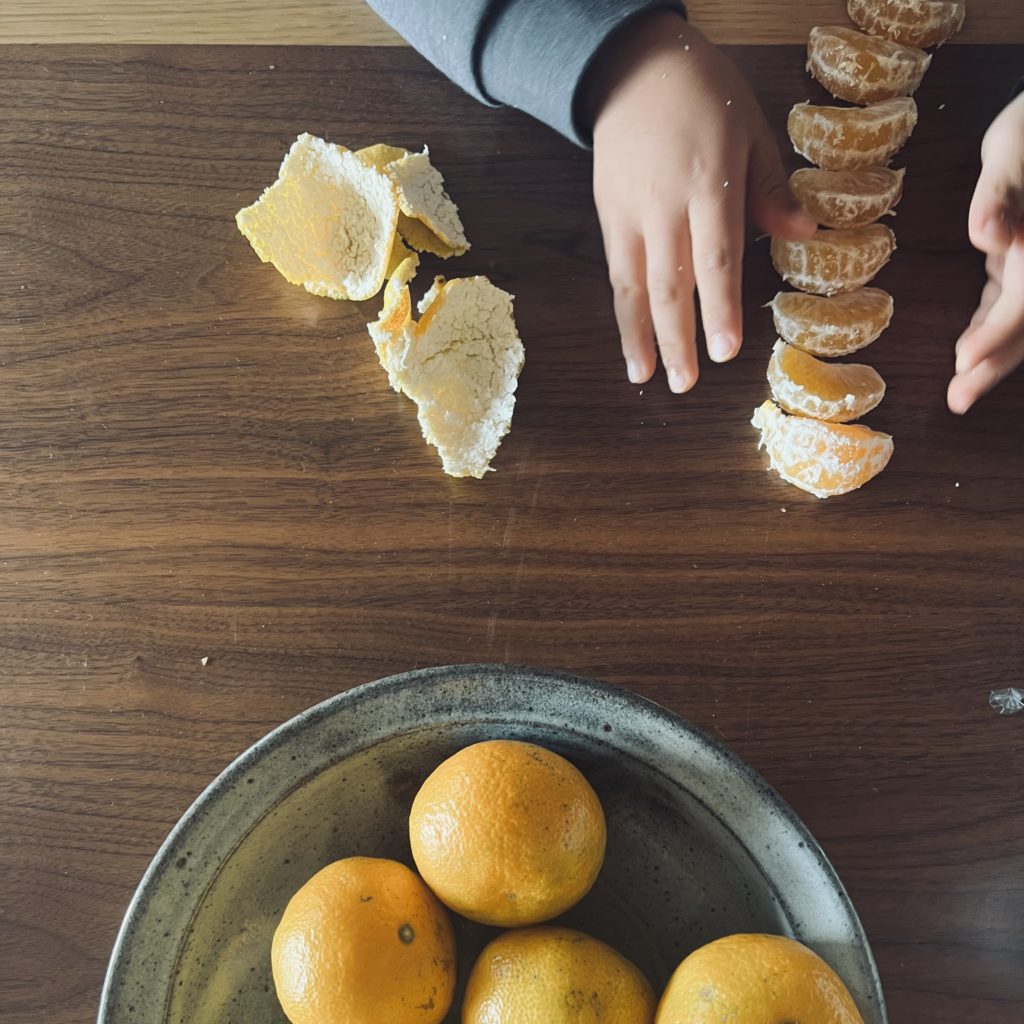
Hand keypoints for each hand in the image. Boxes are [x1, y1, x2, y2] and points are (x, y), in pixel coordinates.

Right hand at [585, 13, 814, 391]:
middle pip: (671, 283)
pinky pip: (617, 272)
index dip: (719, 308)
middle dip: (678, 337)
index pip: (716, 258)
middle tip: (686, 383)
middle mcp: (665, 206)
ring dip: (640, 336)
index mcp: (709, 182)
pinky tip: (630, 340)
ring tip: (645, 376)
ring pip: (634, 286)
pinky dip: (623, 311)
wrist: (634, 69)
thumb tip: (802, 234)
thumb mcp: (751, 129)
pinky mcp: (608, 217)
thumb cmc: (704, 94)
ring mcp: (630, 214)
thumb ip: (770, 189)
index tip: (725, 351)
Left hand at [948, 92, 1023, 413]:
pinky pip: (1011, 302)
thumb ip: (1000, 193)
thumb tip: (986, 236)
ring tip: (959, 391)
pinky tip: (966, 350)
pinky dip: (989, 327)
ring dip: (991, 354)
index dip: (998, 332)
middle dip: (994, 363)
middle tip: (958, 400)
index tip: (965, 358)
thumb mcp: (1015, 147)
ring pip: (1020, 318)